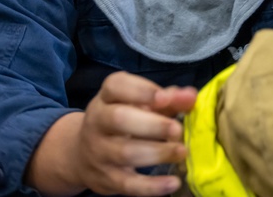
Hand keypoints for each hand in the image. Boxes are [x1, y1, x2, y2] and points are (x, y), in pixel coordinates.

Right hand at [26, 72, 197, 195]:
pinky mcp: (105, 179)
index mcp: (107, 97)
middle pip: (119, 119)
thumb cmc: (123, 120)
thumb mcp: (140, 103)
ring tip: (181, 151)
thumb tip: (191, 96)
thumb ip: (168, 98)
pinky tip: (172, 182)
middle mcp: (97, 122)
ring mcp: (98, 152)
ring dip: (156, 153)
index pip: (116, 86)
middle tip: (177, 129)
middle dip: (151, 124)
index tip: (165, 98)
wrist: (81, 154)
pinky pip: (127, 184)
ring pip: (124, 153)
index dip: (141, 91)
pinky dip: (151, 186)